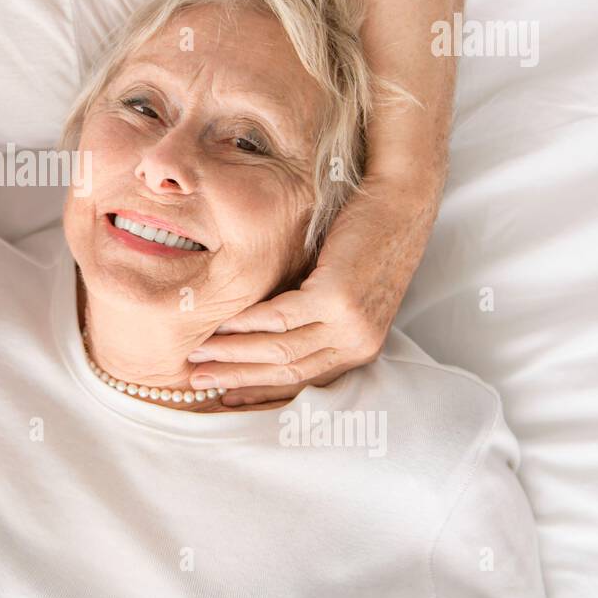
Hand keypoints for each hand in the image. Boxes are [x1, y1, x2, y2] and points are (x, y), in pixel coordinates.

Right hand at [188, 173, 441, 405]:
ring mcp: (349, 324)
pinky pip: (280, 318)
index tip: (224, 395)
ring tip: (200, 351)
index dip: (259, 390)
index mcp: (360, 347)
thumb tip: (254, 332)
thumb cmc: (369, 238)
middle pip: (286, 371)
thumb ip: (310, 317)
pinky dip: (247, 324)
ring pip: (279, 349)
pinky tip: (223, 324)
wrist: (398, 201)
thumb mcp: (342, 288)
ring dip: (233, 354)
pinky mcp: (337, 299)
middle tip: (198, 380)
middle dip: (237, 378)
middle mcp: (358, 344)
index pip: (303, 380)